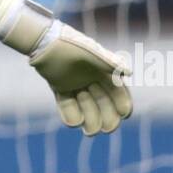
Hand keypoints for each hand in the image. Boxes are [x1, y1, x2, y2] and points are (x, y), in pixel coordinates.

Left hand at [29, 18, 132, 135]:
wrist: (44, 42)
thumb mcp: (91, 53)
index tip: (125, 114)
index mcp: (104, 71)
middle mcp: (92, 79)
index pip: (118, 91)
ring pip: (87, 108)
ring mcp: (76, 85)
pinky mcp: (61, 88)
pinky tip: (73, 123)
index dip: (123, 103)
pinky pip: (67, 107)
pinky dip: (70, 115)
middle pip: (104, 104)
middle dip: (108, 118)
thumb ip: (109, 63)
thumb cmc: (71, 44)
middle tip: (106, 130)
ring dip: (89, 116)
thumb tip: (129, 72)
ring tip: (87, 124)